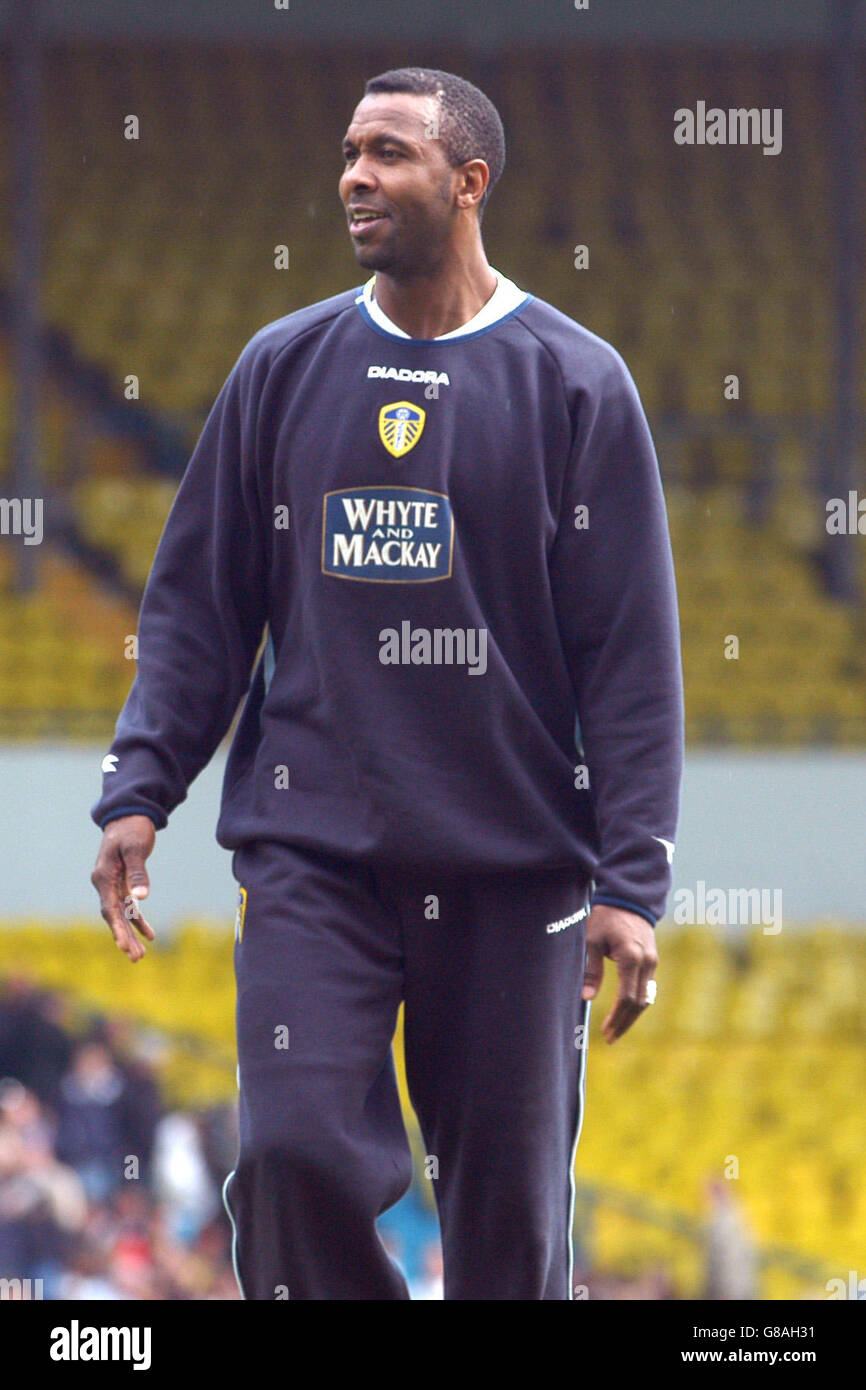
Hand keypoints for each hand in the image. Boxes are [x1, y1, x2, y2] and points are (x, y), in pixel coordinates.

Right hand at [90, 814, 156, 961]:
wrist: (129, 815)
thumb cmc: (132, 830)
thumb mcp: (136, 849)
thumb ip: (137, 873)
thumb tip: (142, 898)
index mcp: (103, 876)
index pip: (109, 908)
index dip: (118, 928)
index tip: (124, 946)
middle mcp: (104, 883)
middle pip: (114, 916)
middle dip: (124, 938)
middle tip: (136, 958)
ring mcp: (112, 885)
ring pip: (121, 915)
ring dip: (131, 934)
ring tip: (141, 955)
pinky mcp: (122, 884)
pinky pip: (129, 907)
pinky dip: (138, 921)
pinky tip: (149, 935)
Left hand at [581, 903, 657, 1043]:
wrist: (628, 898)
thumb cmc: (605, 918)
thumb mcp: (592, 940)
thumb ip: (591, 970)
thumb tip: (587, 998)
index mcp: (631, 957)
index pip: (626, 997)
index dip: (616, 1018)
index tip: (605, 1032)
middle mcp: (647, 962)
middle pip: (639, 1003)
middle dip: (624, 1023)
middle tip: (610, 1038)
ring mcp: (652, 962)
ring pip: (646, 998)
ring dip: (632, 1016)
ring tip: (616, 1030)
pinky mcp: (652, 961)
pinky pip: (647, 988)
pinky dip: (636, 1003)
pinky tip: (625, 1013)